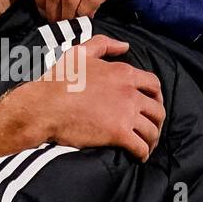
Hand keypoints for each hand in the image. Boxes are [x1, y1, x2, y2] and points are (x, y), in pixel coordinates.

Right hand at [0, 35, 164, 161]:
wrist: (45, 106)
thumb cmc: (59, 80)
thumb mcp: (81, 52)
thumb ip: (105, 44)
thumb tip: (125, 45)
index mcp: (123, 73)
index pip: (153, 84)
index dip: (156, 96)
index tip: (152, 104)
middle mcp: (129, 93)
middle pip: (157, 109)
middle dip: (157, 120)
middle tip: (151, 127)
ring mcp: (126, 114)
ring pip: (152, 129)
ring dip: (152, 139)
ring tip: (147, 145)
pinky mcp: (118, 134)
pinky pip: (140, 146)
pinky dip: (143, 153)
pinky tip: (139, 157)